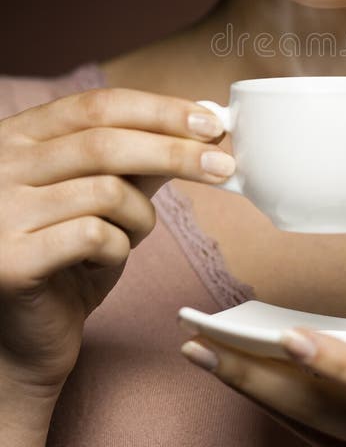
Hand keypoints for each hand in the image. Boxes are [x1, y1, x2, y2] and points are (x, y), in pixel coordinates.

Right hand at [0, 87, 235, 393]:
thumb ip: (141, 161)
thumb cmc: (68, 261)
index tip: (211, 121)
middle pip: (105, 142)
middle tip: (223, 165)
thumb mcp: (105, 198)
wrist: (22, 340)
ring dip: (142, 216)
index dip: (159, 110)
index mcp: (18, 138)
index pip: (97, 106)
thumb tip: (201, 127)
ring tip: (135, 234)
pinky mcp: (10, 261)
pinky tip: (105, 260)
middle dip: (175, 151)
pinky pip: (93, 236)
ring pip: (106, 191)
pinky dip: (119, 247)